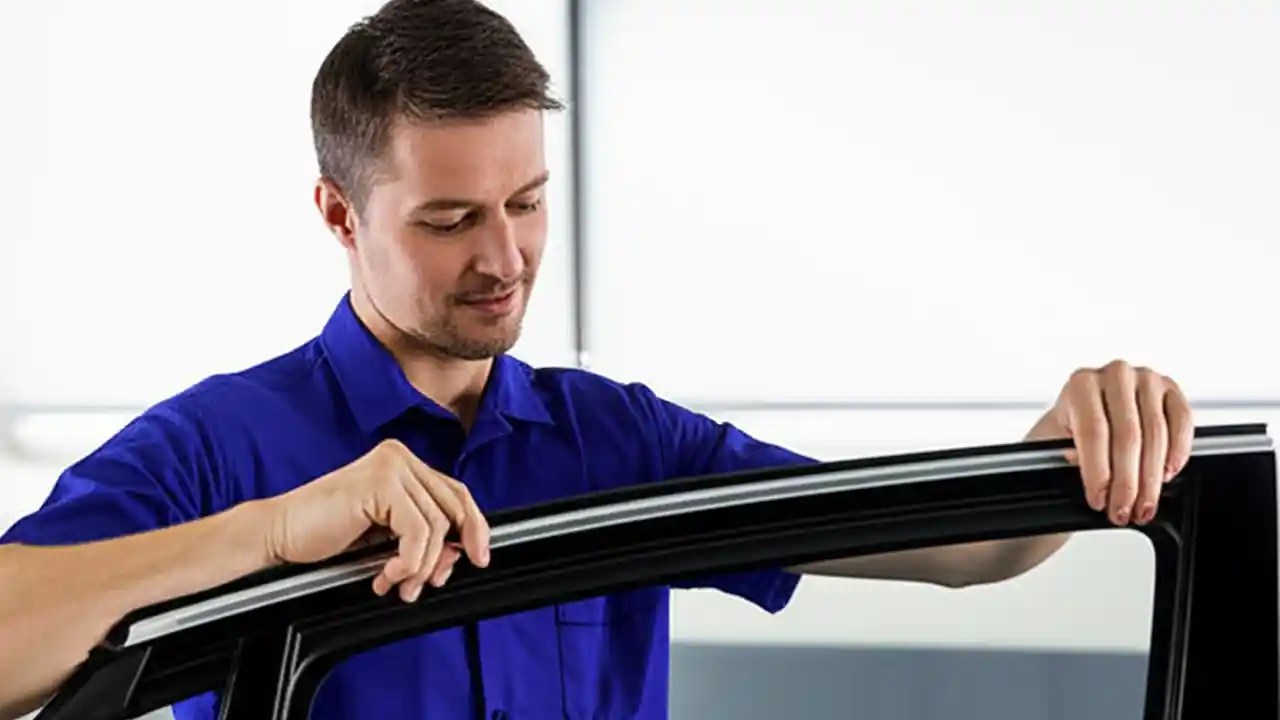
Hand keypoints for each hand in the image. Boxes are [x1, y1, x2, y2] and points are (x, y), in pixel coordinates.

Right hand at [260, 439, 489, 601]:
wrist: (279, 535)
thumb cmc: (326, 536)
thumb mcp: (386, 537)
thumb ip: (423, 538)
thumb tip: (461, 553)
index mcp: (403, 464)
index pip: (455, 493)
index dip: (474, 527)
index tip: (478, 558)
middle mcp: (400, 457)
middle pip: (455, 505)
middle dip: (451, 551)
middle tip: (428, 583)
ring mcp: (391, 466)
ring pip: (437, 525)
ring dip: (420, 566)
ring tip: (397, 584)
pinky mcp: (381, 483)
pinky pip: (418, 532)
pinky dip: (408, 562)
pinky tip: (385, 575)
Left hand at [1029, 360, 1193, 525]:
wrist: (1082, 420)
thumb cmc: (1066, 434)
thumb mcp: (1052, 445)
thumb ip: (1063, 455)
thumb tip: (1083, 468)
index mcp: (1080, 385)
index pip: (1093, 431)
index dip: (1098, 471)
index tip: (1098, 500)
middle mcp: (1114, 375)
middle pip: (1128, 435)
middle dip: (1127, 482)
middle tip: (1123, 512)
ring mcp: (1146, 379)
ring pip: (1156, 433)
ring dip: (1152, 477)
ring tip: (1143, 505)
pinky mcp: (1171, 389)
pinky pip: (1183, 421)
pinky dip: (1178, 451)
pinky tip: (1167, 474)